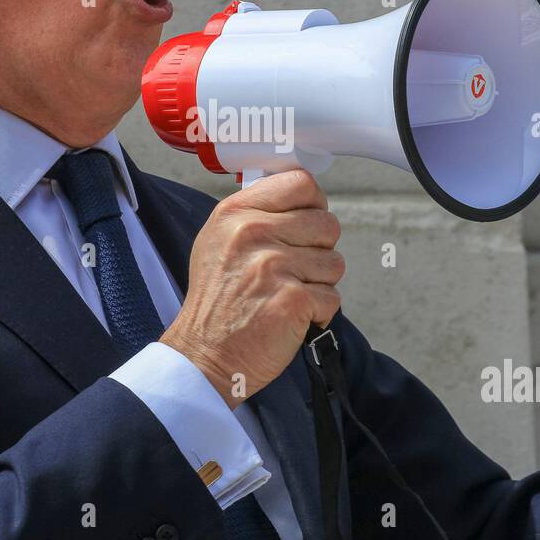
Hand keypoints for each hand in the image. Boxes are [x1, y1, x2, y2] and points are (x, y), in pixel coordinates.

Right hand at [160, 169, 344, 409]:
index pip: (301, 183)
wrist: (204, 355)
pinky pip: (332, 297)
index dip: (313, 205)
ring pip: (334, 262)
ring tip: (287, 294)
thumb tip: (303, 200)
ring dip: (319, 284)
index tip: (305, 225)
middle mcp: (253, 233)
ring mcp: (273, 266)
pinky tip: (290, 316)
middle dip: (319, 251)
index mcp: (235, 213)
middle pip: (327, 223)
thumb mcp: (218, 241)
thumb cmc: (217, 302)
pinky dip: (318, 312)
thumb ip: (256, 214)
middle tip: (293, 271)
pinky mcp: (293, 299)